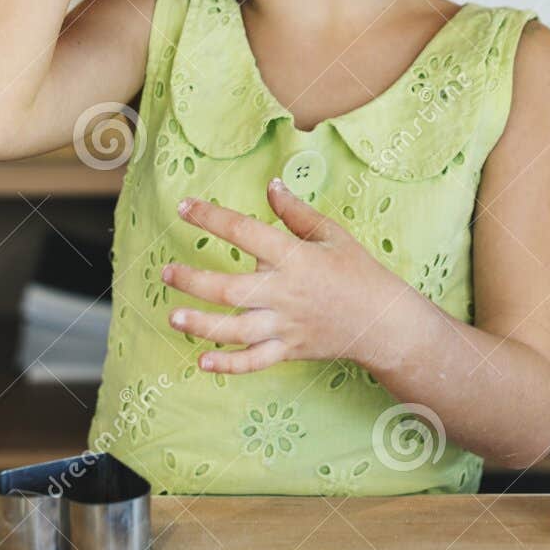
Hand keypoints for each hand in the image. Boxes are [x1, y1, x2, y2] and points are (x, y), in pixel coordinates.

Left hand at [162, 178, 410, 374]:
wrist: (383, 321)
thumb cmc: (358, 272)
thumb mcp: (331, 233)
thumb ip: (296, 211)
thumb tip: (271, 184)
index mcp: (294, 257)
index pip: (245, 232)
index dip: (211, 217)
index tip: (184, 207)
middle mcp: (284, 293)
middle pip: (229, 289)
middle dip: (193, 281)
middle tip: (166, 273)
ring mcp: (284, 325)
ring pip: (235, 329)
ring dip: (201, 325)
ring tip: (173, 317)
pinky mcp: (288, 350)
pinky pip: (254, 361)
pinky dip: (229, 365)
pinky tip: (203, 362)